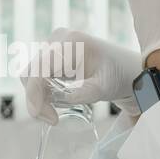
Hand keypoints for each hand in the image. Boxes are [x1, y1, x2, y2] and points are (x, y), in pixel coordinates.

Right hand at [19, 27, 142, 123]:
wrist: (128, 69)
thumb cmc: (120, 76)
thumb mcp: (105, 87)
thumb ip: (83, 93)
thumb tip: (60, 100)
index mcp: (71, 42)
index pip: (40, 70)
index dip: (34, 94)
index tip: (43, 116)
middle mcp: (58, 38)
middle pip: (31, 72)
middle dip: (36, 99)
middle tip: (53, 119)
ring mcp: (54, 44)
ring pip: (31, 75)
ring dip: (39, 96)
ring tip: (55, 113)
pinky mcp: (53, 53)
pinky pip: (38, 74)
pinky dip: (42, 91)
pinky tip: (56, 102)